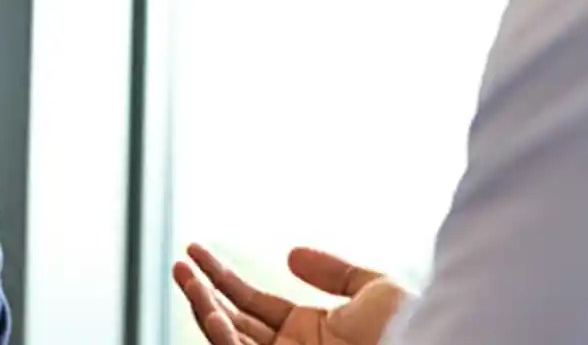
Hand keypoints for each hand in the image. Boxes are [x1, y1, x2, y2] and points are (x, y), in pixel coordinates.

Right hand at [173, 244, 404, 344]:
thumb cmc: (408, 331)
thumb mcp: (374, 290)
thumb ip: (333, 271)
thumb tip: (290, 255)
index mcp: (308, 332)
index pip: (251, 302)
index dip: (222, 276)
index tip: (196, 251)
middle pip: (231, 320)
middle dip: (202, 291)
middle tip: (180, 262)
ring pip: (227, 339)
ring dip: (202, 308)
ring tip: (183, 275)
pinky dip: (220, 335)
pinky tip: (209, 307)